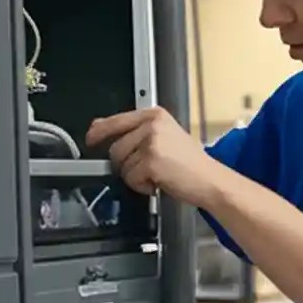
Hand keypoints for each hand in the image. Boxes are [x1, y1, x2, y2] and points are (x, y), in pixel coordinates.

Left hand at [85, 107, 224, 206]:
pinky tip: (160, 182)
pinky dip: (142, 187)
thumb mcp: (166, 138)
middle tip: (148, 170)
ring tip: (158, 175)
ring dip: (135, 177)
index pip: (116, 120)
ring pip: (122, 165)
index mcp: (155, 115)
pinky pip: (131, 178)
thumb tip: (101, 130)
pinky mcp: (151, 160)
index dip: (99, 131)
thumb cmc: (192, 164)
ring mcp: (151, 141)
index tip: (91, 139)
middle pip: (115, 148)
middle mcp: (152, 124)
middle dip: (126, 165)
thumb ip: (137, 133)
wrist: (211, 180)